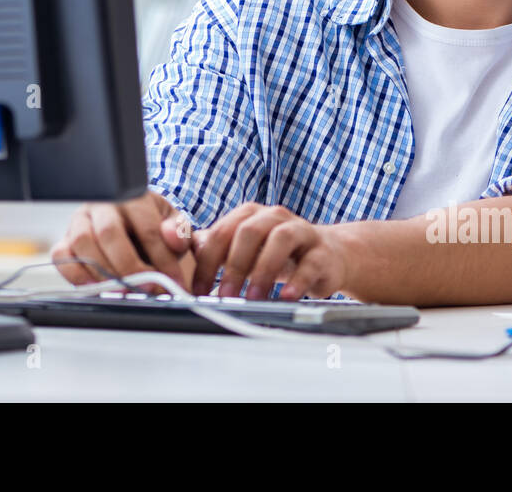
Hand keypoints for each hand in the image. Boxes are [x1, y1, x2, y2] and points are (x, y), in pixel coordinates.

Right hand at [50, 190, 195, 294]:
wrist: (132, 229)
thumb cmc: (153, 227)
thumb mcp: (172, 225)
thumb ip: (179, 232)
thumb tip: (171, 236)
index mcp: (132, 197)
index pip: (146, 226)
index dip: (161, 257)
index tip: (173, 280)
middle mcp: (102, 205)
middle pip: (109, 232)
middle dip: (130, 266)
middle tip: (147, 288)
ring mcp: (80, 221)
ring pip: (83, 242)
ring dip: (104, 272)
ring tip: (124, 291)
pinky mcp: (65, 240)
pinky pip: (62, 256)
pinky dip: (77, 275)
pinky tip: (97, 288)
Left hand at [189, 203, 350, 300]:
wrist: (328, 255)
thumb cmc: (277, 253)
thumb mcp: (243, 249)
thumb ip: (214, 247)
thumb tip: (183, 248)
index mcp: (250, 215)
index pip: (221, 232)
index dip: (207, 262)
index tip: (198, 290)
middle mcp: (274, 216)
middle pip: (249, 232)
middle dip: (234, 265)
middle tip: (225, 295)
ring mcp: (301, 230)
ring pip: (281, 239)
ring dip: (263, 270)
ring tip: (254, 297)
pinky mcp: (323, 251)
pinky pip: (311, 262)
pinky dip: (298, 280)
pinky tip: (286, 296)